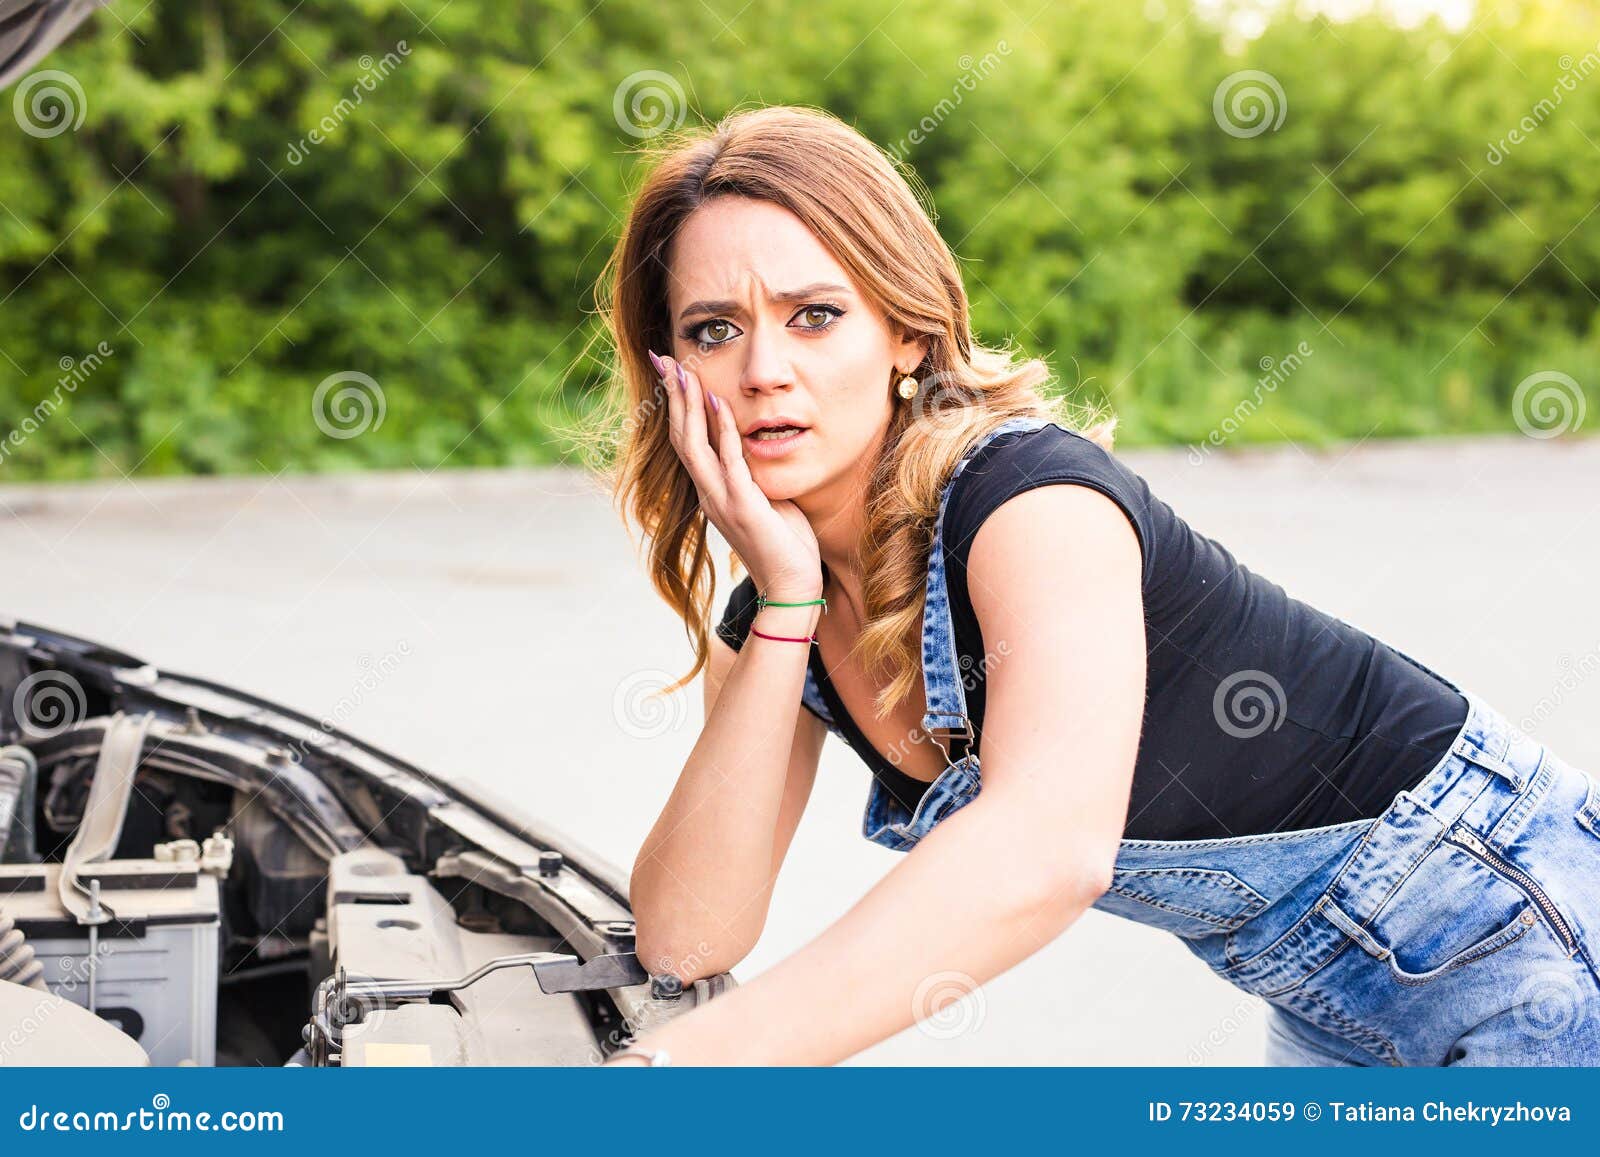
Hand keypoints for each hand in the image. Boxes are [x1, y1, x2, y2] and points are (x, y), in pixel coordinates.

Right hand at [652, 349, 820, 597]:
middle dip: (672, 396)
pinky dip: (723, 430)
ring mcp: (722, 500)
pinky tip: (718, 402)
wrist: (791, 586)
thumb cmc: (784, 544)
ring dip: (688, 406)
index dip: (676, 406)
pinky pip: (729, 461)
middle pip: (680, 436)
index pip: (686, 441)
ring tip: (683, 372)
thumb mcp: (765, 498)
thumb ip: (753, 472)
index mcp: (712, 491)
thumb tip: (755, 444)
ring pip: (695, 445)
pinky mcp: (743, 507)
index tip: (670, 372)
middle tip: (663, 359)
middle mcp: (709, 493)